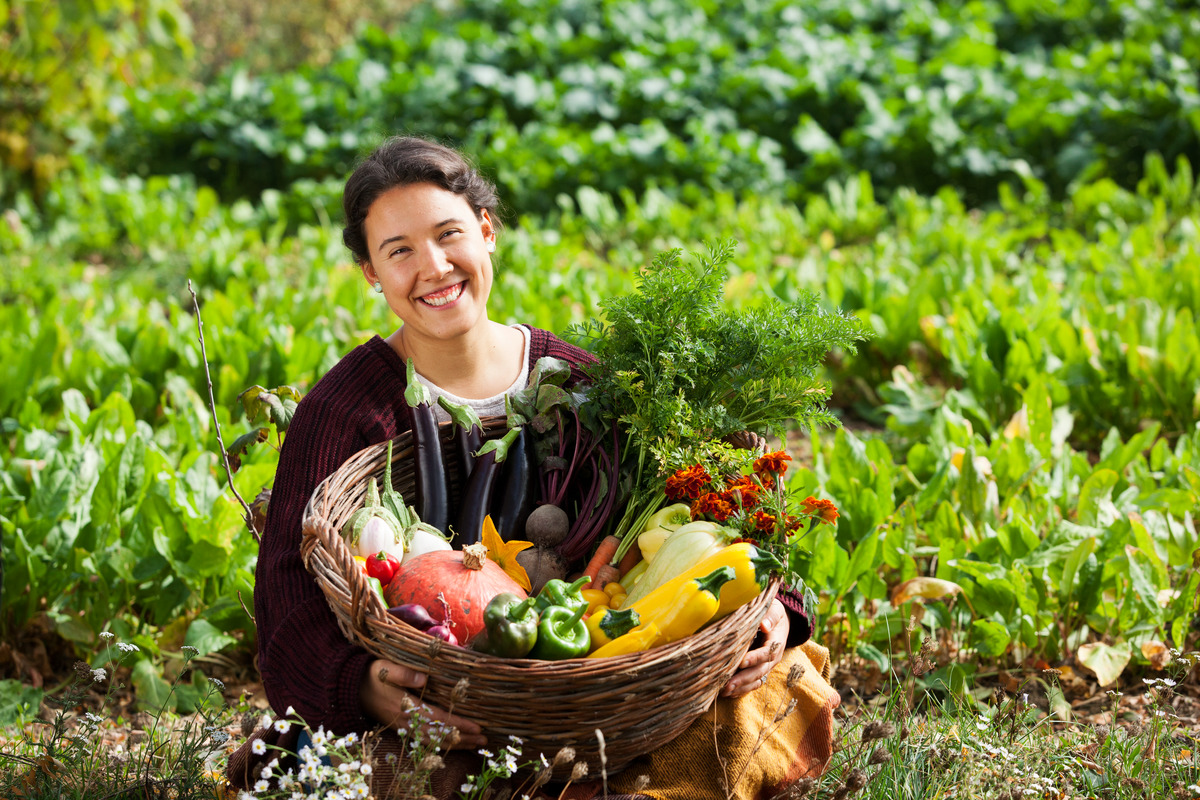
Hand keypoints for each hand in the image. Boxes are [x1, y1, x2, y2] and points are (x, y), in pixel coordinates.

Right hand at [359, 658, 485, 747]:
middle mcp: (407, 721)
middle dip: (463, 738)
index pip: (439, 719)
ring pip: (433, 741)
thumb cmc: (372, 675)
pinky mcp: (402, 729)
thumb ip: (404, 674)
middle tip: (484, 739)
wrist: (352, 690)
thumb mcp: (385, 669)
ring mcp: (404, 727)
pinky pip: (424, 742)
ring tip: (475, 745)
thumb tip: (424, 678)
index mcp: (406, 707)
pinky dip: (440, 745)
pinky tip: (452, 745)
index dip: (459, 723)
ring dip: (455, 744)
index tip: (477, 726)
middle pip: (439, 734)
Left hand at [719, 599, 787, 697]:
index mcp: (776, 643)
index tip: (742, 662)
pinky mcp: (759, 670)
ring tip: (724, 692)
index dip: (755, 658)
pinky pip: (752, 683)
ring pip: (755, 681)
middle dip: (743, 679)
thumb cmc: (774, 613)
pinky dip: (741, 690)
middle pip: (760, 672)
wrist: (780, 622)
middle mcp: (772, 658)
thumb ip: (771, 616)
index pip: (766, 653)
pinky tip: (728, 693)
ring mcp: (766, 666)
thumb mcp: (775, 610)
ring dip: (740, 687)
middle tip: (728, 684)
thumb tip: (764, 624)